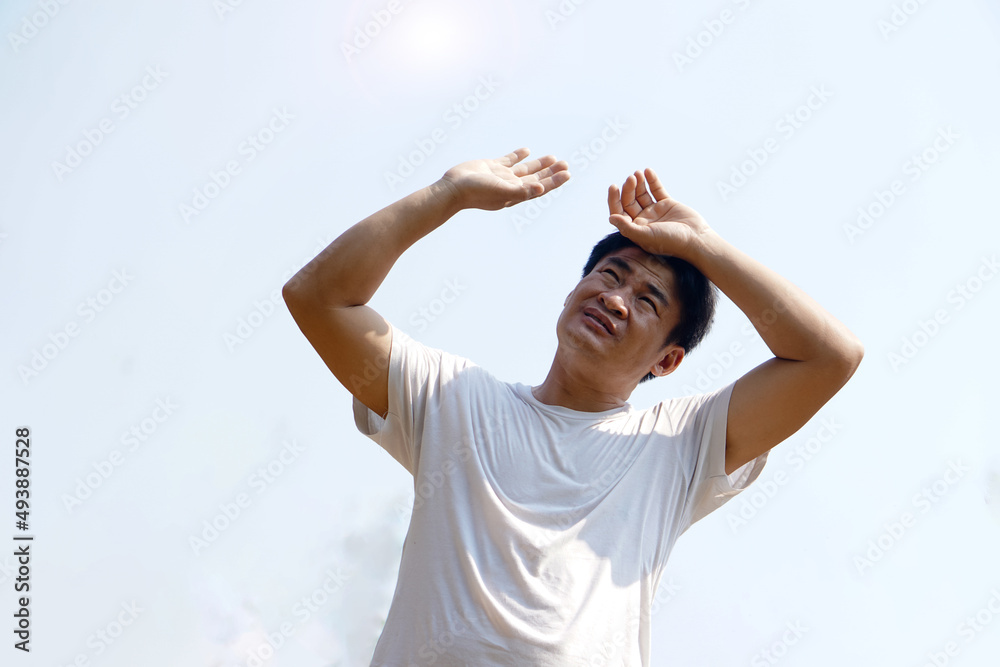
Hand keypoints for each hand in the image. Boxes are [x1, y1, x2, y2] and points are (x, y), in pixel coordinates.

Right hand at [439, 147, 569, 211]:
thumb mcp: (500, 191)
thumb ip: (521, 191)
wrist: (453, 188)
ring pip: (525, 170)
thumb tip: (541, 190)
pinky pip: (509, 160)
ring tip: (553, 157)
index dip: (554, 181)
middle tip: (565, 164)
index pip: (540, 188)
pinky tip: (527, 150)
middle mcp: (510, 186)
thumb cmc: (476, 192)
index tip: (567, 173)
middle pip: (536, 179)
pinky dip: (518, 156)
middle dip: (550, 172)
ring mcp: (501, 176)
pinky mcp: (491, 167)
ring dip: (539, 164)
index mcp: (515, 194)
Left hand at [607, 168, 711, 258]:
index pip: (619, 212)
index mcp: (635, 229)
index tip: (614, 186)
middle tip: (631, 178)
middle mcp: (643, 220)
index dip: (614, 199)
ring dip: (639, 183)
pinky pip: (657, 190)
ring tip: (638, 173)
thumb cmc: (671, 242)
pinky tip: (648, 171)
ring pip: (642, 194)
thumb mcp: (645, 236)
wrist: (696, 239)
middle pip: (629, 201)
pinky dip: (652, 180)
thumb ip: (627, 228)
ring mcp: (655, 211)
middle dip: (628, 188)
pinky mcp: (667, 204)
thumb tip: (610, 217)